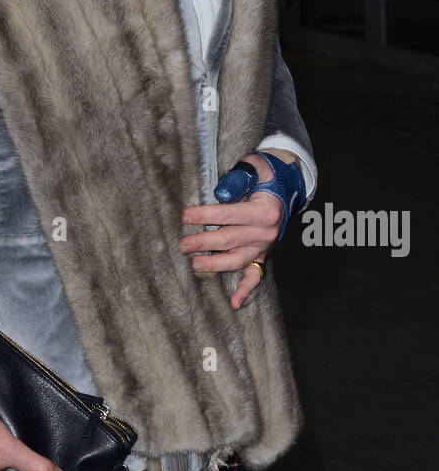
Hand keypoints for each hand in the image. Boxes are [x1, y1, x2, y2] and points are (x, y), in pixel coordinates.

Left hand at [179, 149, 298, 310]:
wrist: (288, 185)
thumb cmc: (267, 174)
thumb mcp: (256, 167)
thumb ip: (238, 179)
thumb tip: (220, 195)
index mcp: (264, 211)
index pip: (230, 214)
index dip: (206, 216)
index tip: (184, 216)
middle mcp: (266, 232)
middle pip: (230, 239)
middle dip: (204, 243)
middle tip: (182, 244)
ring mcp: (264, 246)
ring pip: (237, 260)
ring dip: (215, 264)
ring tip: (194, 264)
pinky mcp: (262, 255)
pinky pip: (255, 276)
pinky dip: (245, 290)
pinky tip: (233, 303)